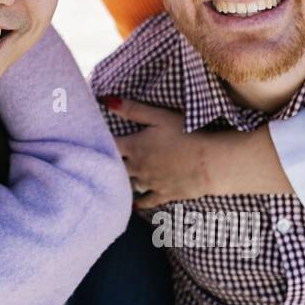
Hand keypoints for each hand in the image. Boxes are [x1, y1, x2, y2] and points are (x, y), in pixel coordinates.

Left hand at [104, 97, 292, 205]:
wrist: (211, 163)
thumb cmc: (187, 134)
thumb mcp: (159, 116)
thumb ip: (132, 109)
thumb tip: (105, 100)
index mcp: (134, 146)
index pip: (109, 145)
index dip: (101, 141)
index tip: (94, 139)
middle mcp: (137, 167)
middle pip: (116, 166)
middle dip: (112, 162)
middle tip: (104, 159)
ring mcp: (150, 183)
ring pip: (129, 183)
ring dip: (125, 180)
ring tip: (118, 178)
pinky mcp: (164, 194)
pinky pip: (146, 200)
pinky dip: (138, 202)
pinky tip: (133, 205)